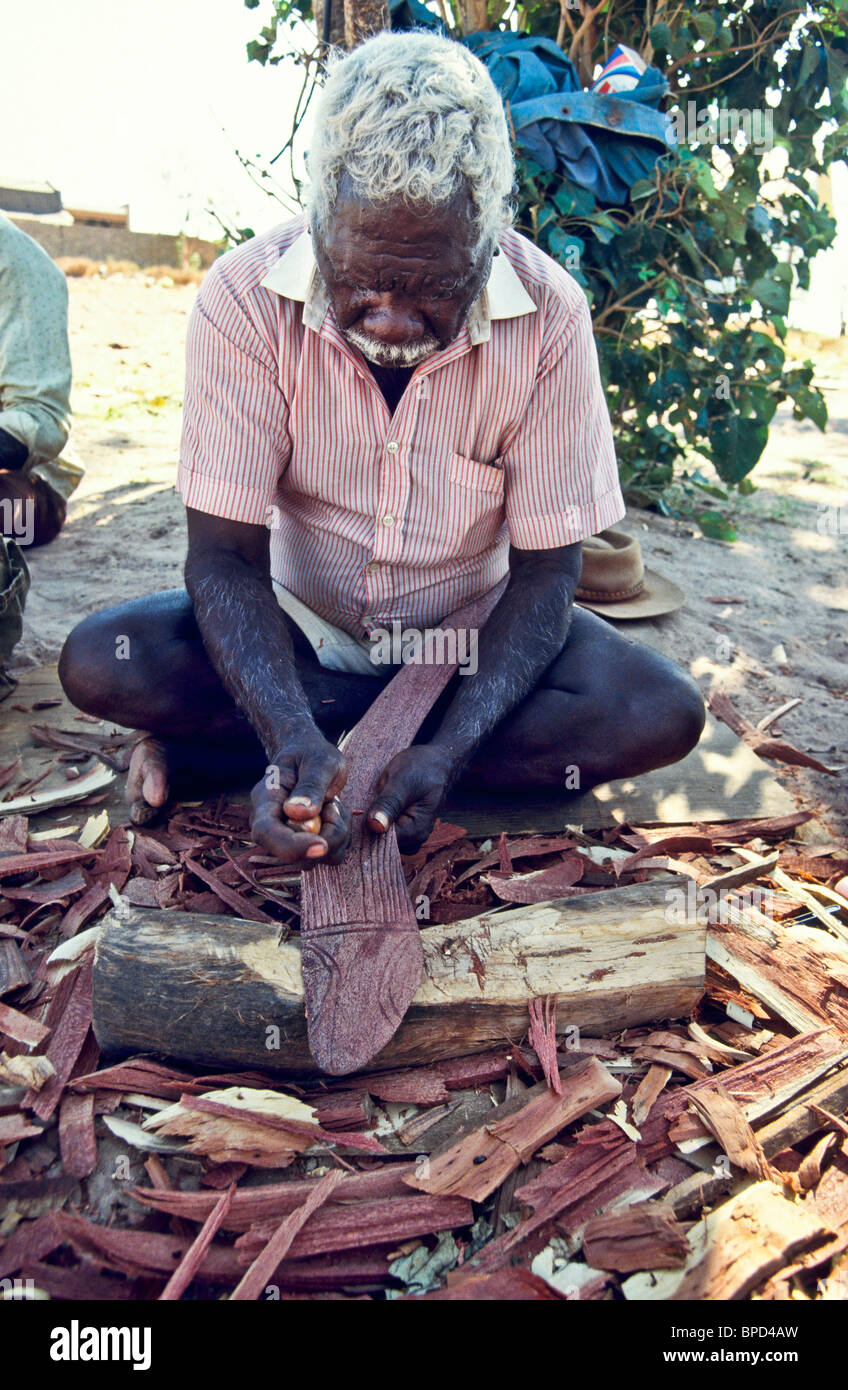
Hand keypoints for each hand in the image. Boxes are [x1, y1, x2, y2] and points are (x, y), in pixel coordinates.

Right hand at [250, 730, 350, 866]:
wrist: (311, 759)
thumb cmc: (312, 756)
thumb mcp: (319, 761)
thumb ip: (310, 785)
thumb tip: (297, 813)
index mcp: (265, 800)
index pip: (266, 833)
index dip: (291, 846)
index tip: (322, 846)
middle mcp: (271, 826)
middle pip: (294, 855)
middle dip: (326, 835)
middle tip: (333, 804)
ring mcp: (288, 839)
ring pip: (317, 858)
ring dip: (337, 833)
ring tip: (332, 803)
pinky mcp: (307, 847)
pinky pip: (331, 856)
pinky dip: (342, 837)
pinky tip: (335, 814)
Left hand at [366, 743, 454, 852]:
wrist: (434, 760)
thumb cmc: (422, 768)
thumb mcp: (403, 781)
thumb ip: (389, 804)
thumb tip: (375, 827)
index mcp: (416, 832)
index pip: (381, 844)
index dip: (365, 831)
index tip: (354, 814)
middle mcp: (413, 839)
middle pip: (379, 844)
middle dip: (366, 827)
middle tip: (361, 802)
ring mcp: (408, 834)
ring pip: (378, 837)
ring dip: (368, 822)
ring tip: (369, 799)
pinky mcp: (401, 827)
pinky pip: (381, 830)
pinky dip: (373, 819)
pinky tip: (372, 802)